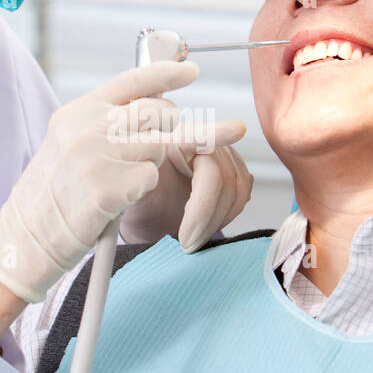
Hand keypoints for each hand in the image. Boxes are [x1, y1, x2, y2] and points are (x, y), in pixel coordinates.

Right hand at [0, 60, 203, 301]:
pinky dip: (140, 191)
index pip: (131, 81)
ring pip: (156, 147)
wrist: (25, 236)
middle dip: (165, 126)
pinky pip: (150, 179)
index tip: (192, 71)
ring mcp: (96, 158)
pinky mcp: (107, 189)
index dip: (167, 73)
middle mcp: (86, 128)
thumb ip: (105, 120)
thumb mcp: (68, 141)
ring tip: (118, 180)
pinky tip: (115, 199)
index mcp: (77, 112)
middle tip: (149, 145)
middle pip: (155, 111)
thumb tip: (152, 103)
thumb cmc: (53, 192)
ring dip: (147, 165)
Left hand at [119, 115, 252, 250]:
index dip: (217, 133)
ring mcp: (223, 156)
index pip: (196, 136)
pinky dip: (225, 217)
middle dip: (203, 214)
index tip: (236, 130)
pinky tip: (206, 227)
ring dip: (214, 221)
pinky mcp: (236, 173)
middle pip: (218, 174)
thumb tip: (144, 179)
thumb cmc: (140, 202)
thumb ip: (136, 184)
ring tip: (192, 239)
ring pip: (234, 188)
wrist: (152, 216)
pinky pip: (242, 196)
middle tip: (186, 241)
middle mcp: (201, 142)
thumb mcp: (131, 195)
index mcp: (171, 140)